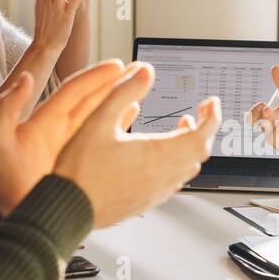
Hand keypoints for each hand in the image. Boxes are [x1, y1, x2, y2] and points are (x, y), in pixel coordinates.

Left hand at [0, 59, 127, 215]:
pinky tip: (131, 114)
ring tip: (140, 87)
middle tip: (138, 69)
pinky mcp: (82, 162)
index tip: (117, 67)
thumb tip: (25, 79)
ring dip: (120, 100)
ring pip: (102, 116)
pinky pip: (103, 138)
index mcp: (45, 121)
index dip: (95, 77)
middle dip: (115, 82)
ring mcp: (73, 146)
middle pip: (94, 99)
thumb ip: (8, 110)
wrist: (14, 216)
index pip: (74, 91)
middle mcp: (62, 129)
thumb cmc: (1, 182)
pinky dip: (119, 124)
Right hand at [54, 63, 221, 227]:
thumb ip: (122, 93)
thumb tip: (144, 72)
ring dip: (191, 146)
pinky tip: (162, 156)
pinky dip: (178, 164)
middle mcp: (163, 174)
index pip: (201, 133)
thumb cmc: (79, 169)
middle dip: (203, 128)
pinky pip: (175, 182)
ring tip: (180, 130)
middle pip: (200, 151)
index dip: (212, 115)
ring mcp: (157, 191)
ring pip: (190, 168)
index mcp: (157, 153)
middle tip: (197, 113)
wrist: (67, 207)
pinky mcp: (148, 201)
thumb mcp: (97, 120)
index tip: (210, 103)